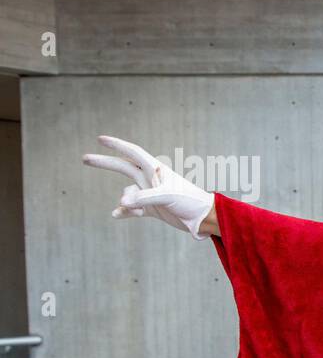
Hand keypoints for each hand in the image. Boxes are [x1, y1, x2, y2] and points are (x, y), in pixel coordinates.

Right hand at [82, 135, 215, 239]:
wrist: (202, 218)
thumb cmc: (189, 201)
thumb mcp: (166, 196)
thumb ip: (143, 197)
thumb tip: (122, 202)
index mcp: (156, 169)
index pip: (133, 153)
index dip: (117, 145)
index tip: (100, 139)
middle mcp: (150, 179)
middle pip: (122, 167)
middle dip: (104, 163)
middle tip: (84, 158)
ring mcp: (150, 194)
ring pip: (128, 195)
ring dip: (127, 202)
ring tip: (138, 210)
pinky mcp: (152, 208)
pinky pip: (132, 209)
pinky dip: (125, 212)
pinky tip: (117, 215)